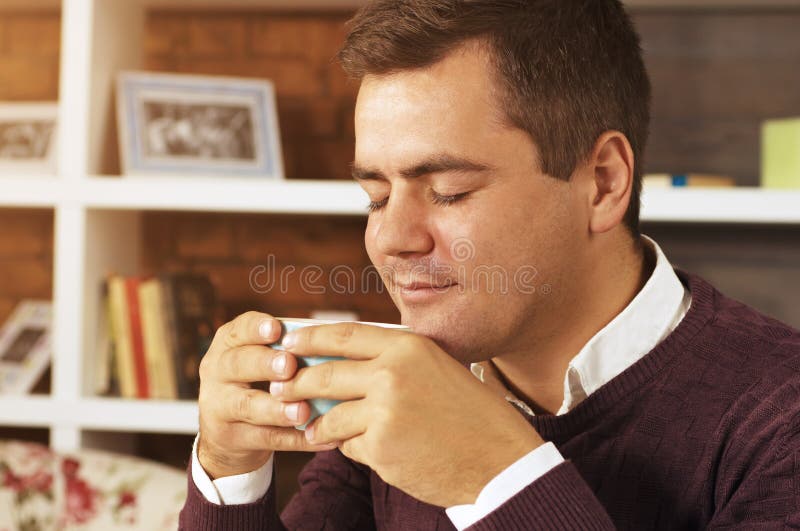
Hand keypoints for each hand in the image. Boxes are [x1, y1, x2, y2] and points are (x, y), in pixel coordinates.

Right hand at [197, 311, 336, 479]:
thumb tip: (327, 344)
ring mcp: (219, 407)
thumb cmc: (254, 381)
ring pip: (248, 406)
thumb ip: (283, 349)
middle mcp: (217, 372)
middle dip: (265, 364)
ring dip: (277, 409)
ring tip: (303, 410)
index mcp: (227, 345)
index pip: (238, 330)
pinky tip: (320, 438)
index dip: (255, 329)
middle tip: (290, 365)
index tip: (276, 329)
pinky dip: (295, 439)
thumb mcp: (257, 359)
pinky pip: (266, 438)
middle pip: (238, 365)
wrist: (225, 432)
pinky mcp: (231, 438)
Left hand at [269, 322, 545, 506]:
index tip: (288, 344)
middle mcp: (393, 373)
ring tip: (314, 431)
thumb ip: (394, 361)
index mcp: (408, 346)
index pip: (344, 335)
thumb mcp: (436, 368)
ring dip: (318, 425)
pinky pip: (349, 446)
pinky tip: (369, 450)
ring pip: (331, 415)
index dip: (309, 339)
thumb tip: (341, 363)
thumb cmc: (469, 413)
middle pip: (325, 374)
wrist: (499, 458)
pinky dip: (351, 449)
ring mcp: (385, 410)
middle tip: (281, 391)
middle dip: (296, 384)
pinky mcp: (382, 447)